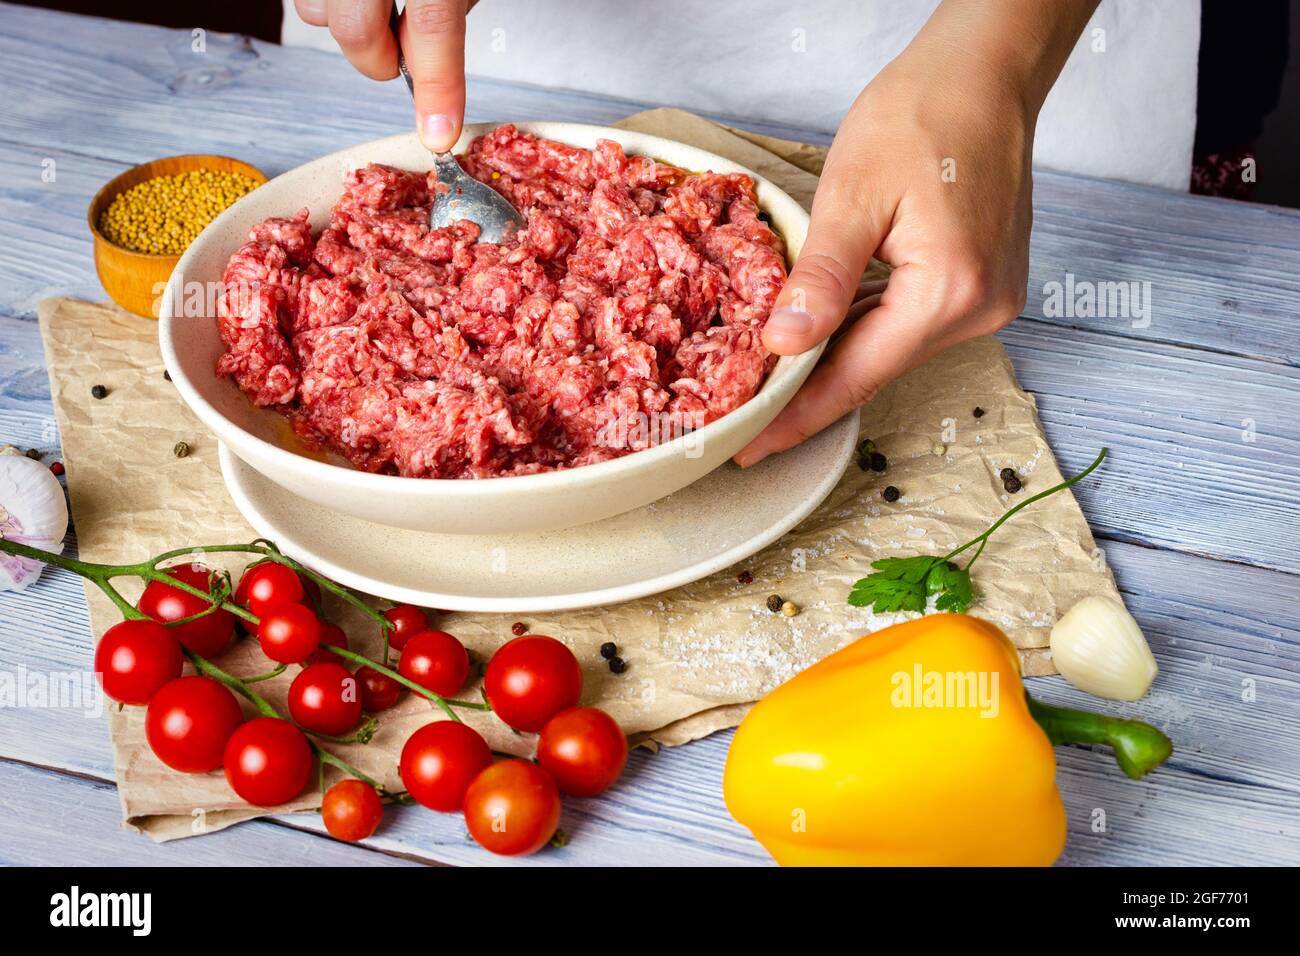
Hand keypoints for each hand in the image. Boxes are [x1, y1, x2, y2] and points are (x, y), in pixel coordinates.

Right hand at [295, 0, 473, 150]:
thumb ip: (440, 25)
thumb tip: (424, 81)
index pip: (432, 28)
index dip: (437, 88)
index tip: (438, 135)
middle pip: (356, 32)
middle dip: (377, 60)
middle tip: (399, 56)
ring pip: (316, 15)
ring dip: (351, 31)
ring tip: (378, 13)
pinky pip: (304, 3)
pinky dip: (329, 12)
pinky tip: (356, 3)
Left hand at [736, 0, 1095, 466]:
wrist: (986, 71)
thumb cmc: (924, 111)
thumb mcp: (853, 192)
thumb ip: (821, 278)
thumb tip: (785, 346)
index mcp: (949, 290)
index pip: (856, 376)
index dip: (797, 415)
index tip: (751, 449)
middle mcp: (980, 308)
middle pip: (874, 366)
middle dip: (808, 390)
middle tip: (746, 415)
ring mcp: (988, 298)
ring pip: (890, 346)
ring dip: (834, 358)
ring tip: (771, 379)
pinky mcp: (983, 283)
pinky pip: (909, 321)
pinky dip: (863, 327)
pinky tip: (822, 330)